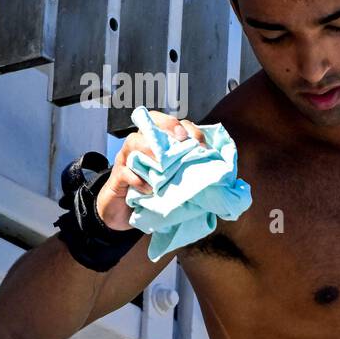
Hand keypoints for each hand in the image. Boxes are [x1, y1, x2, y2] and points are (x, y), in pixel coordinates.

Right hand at [96, 111, 205, 229]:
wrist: (125, 215)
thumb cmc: (155, 193)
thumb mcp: (176, 180)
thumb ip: (192, 171)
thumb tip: (222, 172)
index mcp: (156, 144)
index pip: (168, 123)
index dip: (185, 127)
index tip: (200, 143)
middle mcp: (140, 146)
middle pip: (149, 123)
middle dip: (167, 126)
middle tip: (181, 140)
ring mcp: (126, 159)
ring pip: (133, 142)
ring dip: (150, 150)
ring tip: (163, 166)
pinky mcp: (116, 177)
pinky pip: (125, 172)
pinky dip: (138, 179)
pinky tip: (150, 189)